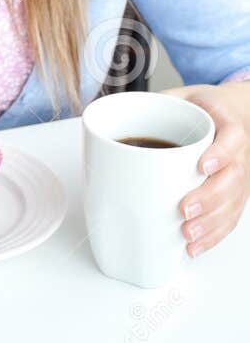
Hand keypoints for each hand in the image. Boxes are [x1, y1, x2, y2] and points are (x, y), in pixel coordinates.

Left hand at [164, 83, 248, 256]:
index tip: (202, 166)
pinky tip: (194, 247)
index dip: (221, 154)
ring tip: (186, 234)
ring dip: (211, 223)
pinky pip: (229, 218)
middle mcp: (238, 152)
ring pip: (233, 203)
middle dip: (209, 198)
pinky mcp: (234, 195)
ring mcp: (238, 176)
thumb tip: (107, 118)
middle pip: (234, 178)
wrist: (226, 113)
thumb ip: (150, 106)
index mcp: (226, 123)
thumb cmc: (199, 107)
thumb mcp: (178, 96)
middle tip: (184, 209)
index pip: (232, 138)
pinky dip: (213, 236)